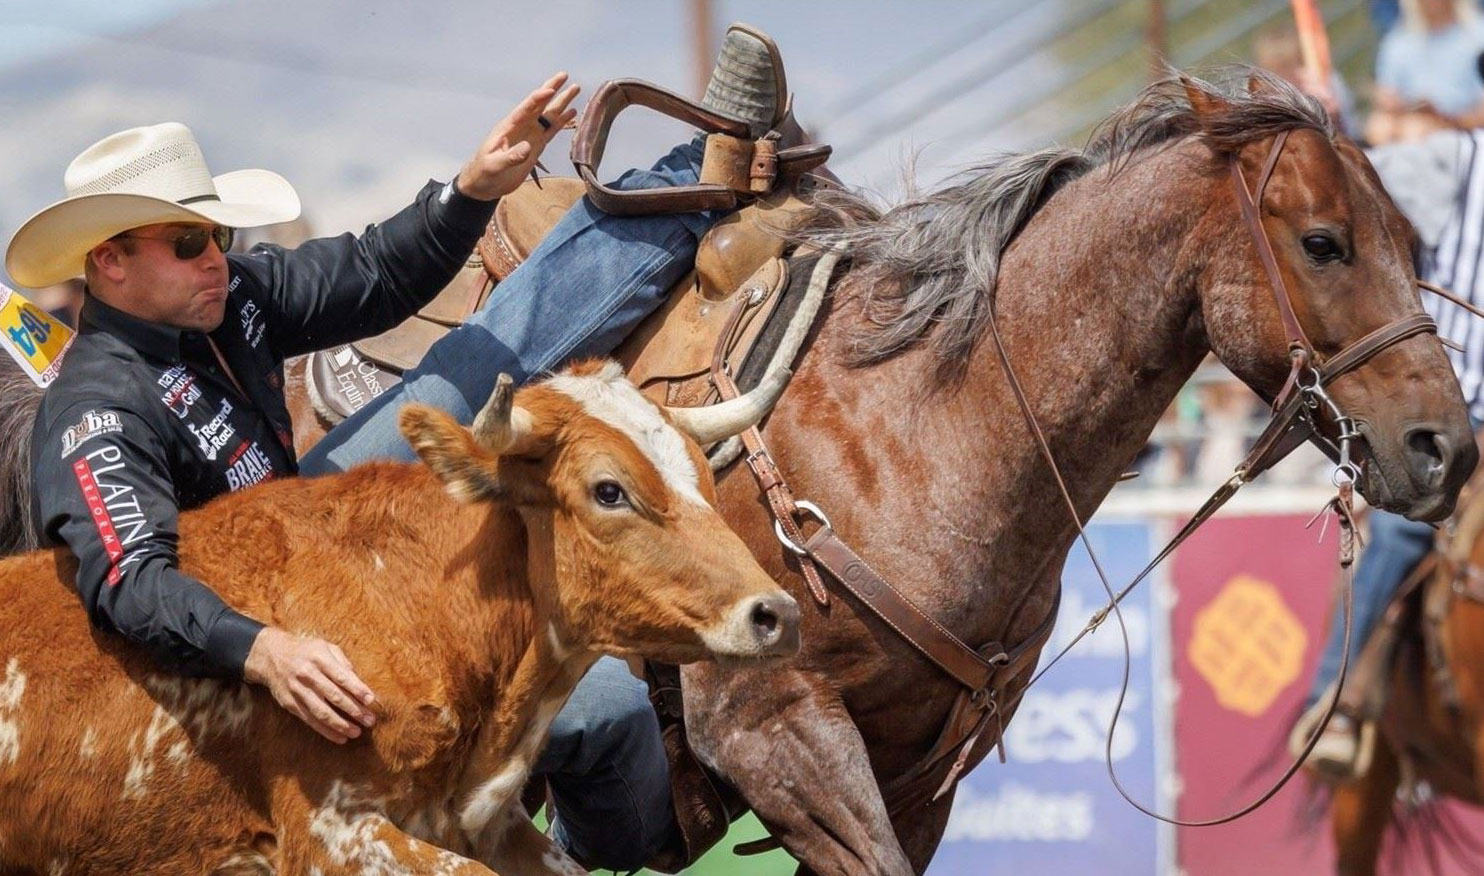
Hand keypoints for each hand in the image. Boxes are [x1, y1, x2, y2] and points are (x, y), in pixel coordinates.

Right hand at [244, 626, 378, 743]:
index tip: (371, 700)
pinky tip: (340, 737)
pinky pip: (310, 720)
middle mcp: (307, 674)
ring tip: (356, 732)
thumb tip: (359, 682)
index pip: (341, 676)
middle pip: (334, 696)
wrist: (271, 656)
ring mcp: (297, 690)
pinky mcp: (290, 704)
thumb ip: (343, 662)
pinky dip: (326, 730)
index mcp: (319, 658)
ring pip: (321, 712)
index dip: (357, 689)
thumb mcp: (325, 647)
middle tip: (370, 720)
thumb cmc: (306, 651)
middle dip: (354, 710)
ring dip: (340, 725)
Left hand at [456, 72, 580, 200]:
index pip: (525, 109)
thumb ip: (510, 157)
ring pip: (548, 115)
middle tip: (564, 75)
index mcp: (509, 127)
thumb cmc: (484, 172)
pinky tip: (572, 113)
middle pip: (539, 105)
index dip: (538, 99)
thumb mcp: (494, 166)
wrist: (484, 184)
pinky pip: (551, 131)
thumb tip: (527, 147)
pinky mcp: (536, 147)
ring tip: (575, 88)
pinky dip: (562, 121)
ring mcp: (530, 136)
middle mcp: (521, 127)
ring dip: (561, 102)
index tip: (550, 89)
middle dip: (552, 89)